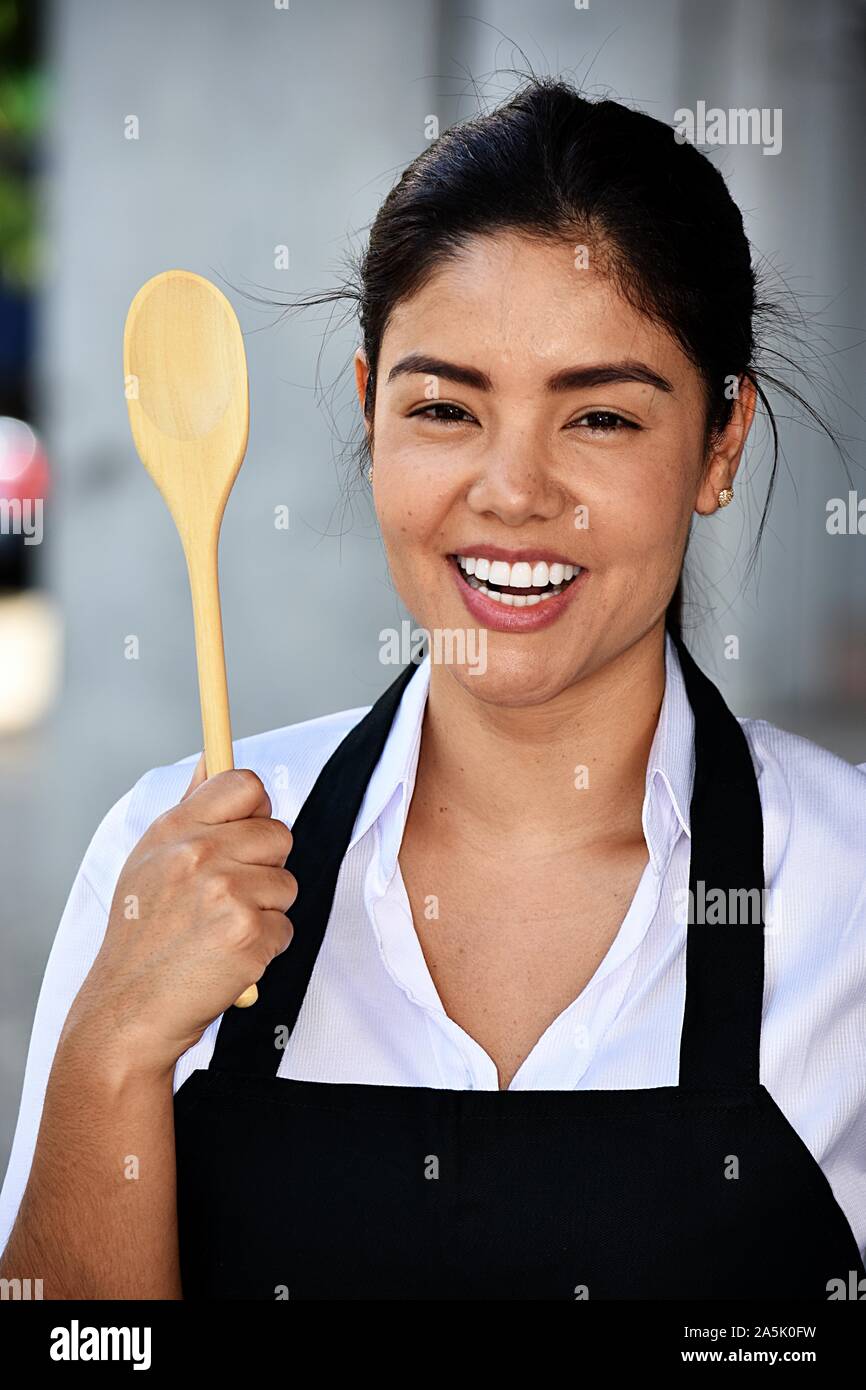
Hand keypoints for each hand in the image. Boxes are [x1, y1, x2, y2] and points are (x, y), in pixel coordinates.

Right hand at [62, 756, 295, 1075]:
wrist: (129, 1011)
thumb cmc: (141, 935)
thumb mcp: (149, 860)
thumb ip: (190, 809)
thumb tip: (213, 759)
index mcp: (175, 830)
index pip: (246, 784)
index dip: (255, 809)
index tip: (245, 832)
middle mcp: (200, 855)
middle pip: (279, 834)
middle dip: (265, 867)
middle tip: (228, 898)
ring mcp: (226, 894)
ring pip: (287, 883)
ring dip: (266, 910)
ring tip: (221, 931)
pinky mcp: (249, 935)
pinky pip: (285, 927)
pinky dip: (265, 947)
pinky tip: (229, 958)